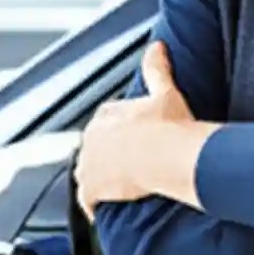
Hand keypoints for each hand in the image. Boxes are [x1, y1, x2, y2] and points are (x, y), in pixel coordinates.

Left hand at [75, 41, 193, 220]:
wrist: (167, 156)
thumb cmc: (168, 126)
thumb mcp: (164, 92)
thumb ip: (156, 68)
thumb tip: (157, 46)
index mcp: (106, 114)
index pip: (105, 122)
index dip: (118, 132)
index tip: (130, 139)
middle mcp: (92, 137)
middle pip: (94, 148)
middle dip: (105, 155)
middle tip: (125, 164)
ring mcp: (89, 163)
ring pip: (86, 171)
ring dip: (95, 177)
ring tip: (112, 185)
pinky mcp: (91, 187)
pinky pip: (85, 198)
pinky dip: (91, 203)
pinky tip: (99, 208)